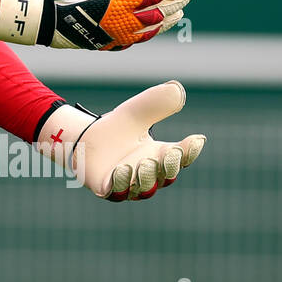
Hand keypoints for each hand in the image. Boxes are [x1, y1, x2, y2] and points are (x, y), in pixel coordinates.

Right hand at [0, 0, 192, 49]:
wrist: (40, 19)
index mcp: (119, 0)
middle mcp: (123, 21)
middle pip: (161, 10)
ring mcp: (117, 35)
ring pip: (153, 28)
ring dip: (169, 17)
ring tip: (180, 10)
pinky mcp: (109, 44)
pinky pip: (138, 40)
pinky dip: (152, 32)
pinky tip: (154, 27)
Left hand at [37, 81, 205, 200]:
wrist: (85, 139)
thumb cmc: (116, 128)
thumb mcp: (135, 112)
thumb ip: (156, 102)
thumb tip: (177, 90)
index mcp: (161, 155)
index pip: (182, 156)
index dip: (191, 150)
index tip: (196, 139)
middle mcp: (149, 172)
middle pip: (167, 175)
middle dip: (170, 165)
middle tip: (171, 153)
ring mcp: (131, 184)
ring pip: (145, 187)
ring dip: (147, 177)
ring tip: (144, 163)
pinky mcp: (109, 189)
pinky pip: (118, 191)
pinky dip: (121, 183)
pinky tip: (121, 169)